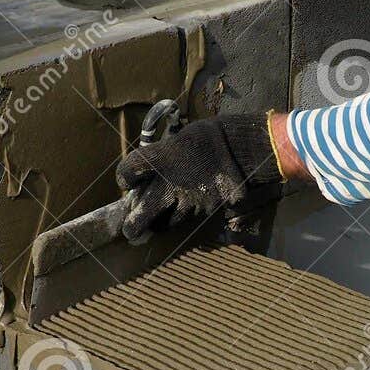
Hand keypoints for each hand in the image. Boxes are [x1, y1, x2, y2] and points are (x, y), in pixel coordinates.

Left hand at [115, 114, 284, 242]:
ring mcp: (190, 201)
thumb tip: (148, 173)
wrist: (244, 147)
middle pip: (141, 213)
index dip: (124, 178)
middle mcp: (171, 183)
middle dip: (134, 225)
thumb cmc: (209, 137)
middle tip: (130, 231)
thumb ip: (162, 156)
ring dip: (162, 222)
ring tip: (159, 221)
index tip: (127, 182)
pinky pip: (191, 219)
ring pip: (167, 222)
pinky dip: (187, 217)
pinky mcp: (207, 211)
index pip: (128, 171)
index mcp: (161, 158)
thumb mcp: (180, 138)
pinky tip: (189, 209)